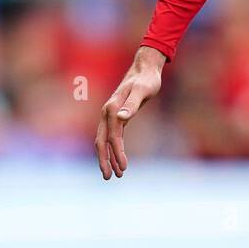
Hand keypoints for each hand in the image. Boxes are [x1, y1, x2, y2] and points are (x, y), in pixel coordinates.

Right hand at [95, 46, 164, 179]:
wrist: (145, 69)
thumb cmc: (147, 80)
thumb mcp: (143, 91)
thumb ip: (132, 104)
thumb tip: (122, 118)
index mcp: (112, 108)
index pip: (112, 136)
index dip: (116, 153)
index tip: (123, 168)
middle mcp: (108, 112)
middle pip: (101, 141)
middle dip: (104, 160)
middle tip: (110, 178)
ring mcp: (111, 115)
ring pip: (104, 140)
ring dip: (108, 157)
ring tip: (115, 175)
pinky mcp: (117, 116)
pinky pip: (112, 136)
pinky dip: (114, 149)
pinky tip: (118, 160)